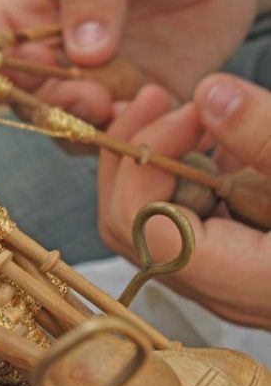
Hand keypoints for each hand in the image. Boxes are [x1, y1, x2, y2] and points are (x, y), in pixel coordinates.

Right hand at [0, 0, 265, 125]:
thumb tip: (79, 51)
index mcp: (24, 9)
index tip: (22, 69)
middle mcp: (47, 52)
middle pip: (18, 99)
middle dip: (47, 104)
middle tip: (88, 92)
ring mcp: (86, 82)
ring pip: (60, 126)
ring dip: (83, 124)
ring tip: (117, 101)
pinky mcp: (127, 104)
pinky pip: (110, 136)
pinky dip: (122, 134)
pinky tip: (149, 106)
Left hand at [97, 75, 270, 328]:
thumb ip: (270, 139)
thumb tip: (210, 95)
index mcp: (252, 282)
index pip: (148, 232)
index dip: (147, 163)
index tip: (184, 111)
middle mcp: (224, 290)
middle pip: (128, 228)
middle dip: (136, 154)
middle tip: (160, 99)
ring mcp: (222, 276)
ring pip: (143, 221)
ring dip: (153, 158)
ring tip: (185, 111)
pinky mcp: (228, 255)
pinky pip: (174, 214)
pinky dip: (178, 171)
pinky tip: (207, 135)